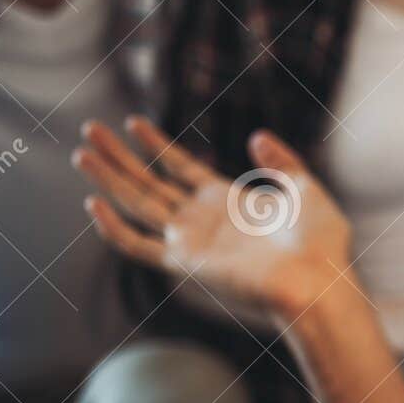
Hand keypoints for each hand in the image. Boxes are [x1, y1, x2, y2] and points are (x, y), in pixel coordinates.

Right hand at [73, 118, 352, 321]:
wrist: (318, 280)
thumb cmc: (321, 242)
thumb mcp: (306, 188)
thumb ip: (281, 162)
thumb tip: (256, 137)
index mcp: (229, 202)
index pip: (181, 168)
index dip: (156, 145)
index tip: (132, 122)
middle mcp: (204, 221)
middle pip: (149, 182)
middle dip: (119, 156)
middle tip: (90, 128)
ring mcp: (191, 241)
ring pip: (136, 205)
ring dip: (108, 178)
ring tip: (83, 150)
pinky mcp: (184, 262)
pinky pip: (138, 246)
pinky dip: (113, 229)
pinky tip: (94, 202)